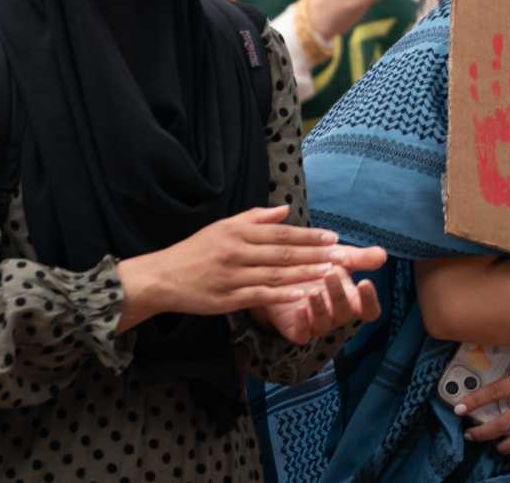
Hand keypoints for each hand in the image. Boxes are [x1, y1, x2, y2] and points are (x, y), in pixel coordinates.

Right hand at [117, 206, 371, 327]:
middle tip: (347, 256)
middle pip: (286, 252)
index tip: (335, 237)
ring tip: (334, 274)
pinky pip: (263, 296)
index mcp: (239, 231)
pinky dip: (286, 296)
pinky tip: (305, 297)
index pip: (281, 233)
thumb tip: (285, 209)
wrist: (162, 276)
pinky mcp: (229, 299)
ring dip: (308, 274)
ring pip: (278, 274)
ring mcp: (234, 275)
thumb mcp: (222, 226)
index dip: (309, 236)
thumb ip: (255, 218)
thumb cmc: (195, 251)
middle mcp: (238, 250)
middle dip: (319, 254)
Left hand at [257, 258, 386, 344]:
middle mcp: (336, 315)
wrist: (285, 270)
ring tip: (313, 291)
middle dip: (339, 294)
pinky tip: (299, 308)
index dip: (369, 300)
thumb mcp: (339, 258)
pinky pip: (302, 334)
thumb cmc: (318, 265)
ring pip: (323, 323)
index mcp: (351, 301)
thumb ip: (360, 258)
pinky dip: (302, 323)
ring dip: (320, 308)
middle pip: (345, 314)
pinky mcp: (296, 330)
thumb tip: (382, 254)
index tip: (365, 282)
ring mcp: (316, 324)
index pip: (369, 310)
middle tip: (330, 273)